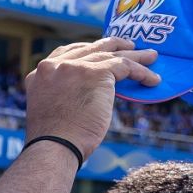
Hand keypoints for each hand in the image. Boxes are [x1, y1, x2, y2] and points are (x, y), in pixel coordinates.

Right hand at [23, 38, 159, 159]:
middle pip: (91, 49)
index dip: (87, 50)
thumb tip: (83, 97)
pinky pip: (124, 66)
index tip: (100, 51)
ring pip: (111, 55)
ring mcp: (76, 67)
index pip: (66, 53)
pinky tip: (153, 79)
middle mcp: (55, 65)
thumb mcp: (51, 110)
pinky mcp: (96, 73)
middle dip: (112, 46)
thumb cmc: (54, 142)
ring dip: (135, 57)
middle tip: (130, 47)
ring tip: (151, 57)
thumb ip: (62, 96)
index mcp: (40, 73)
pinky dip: (141, 72)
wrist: (56, 147)